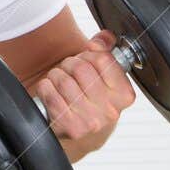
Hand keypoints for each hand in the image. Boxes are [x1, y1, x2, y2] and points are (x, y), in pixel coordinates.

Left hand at [30, 31, 137, 159]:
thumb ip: (105, 50)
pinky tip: (51, 92)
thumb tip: (103, 38)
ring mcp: (90, 121)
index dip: (89, 54)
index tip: (86, 59)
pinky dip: (45, 87)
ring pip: (62, 79)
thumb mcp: (104, 75)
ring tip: (60, 82)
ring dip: (56, 75)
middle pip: (80, 68)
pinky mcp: (69, 127)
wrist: (80, 132)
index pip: (102, 59)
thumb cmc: (90, 98)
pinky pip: (49, 92)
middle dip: (70, 64)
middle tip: (69, 71)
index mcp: (124, 95)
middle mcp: (110, 111)